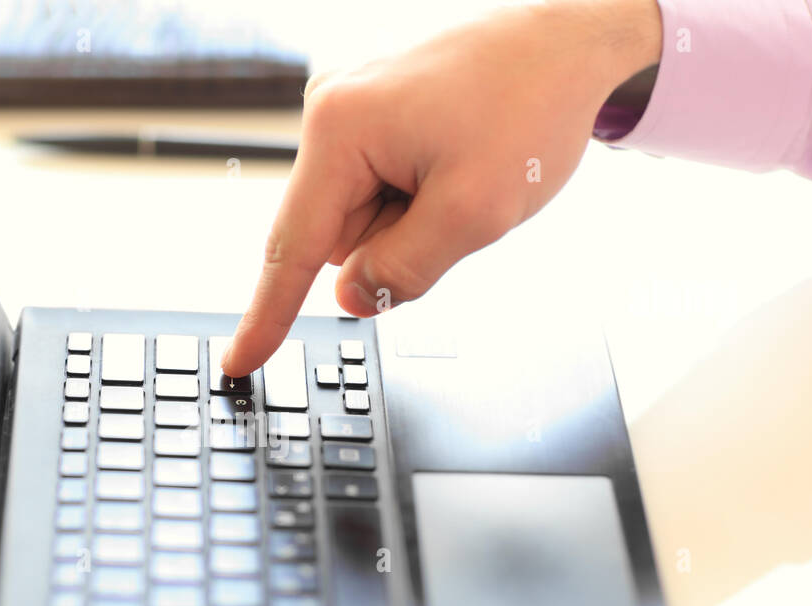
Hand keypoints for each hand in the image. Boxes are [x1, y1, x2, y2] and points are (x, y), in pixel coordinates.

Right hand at [221, 0, 661, 375]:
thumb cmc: (531, 102)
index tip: (240, 360)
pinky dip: (415, 195)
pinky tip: (454, 162)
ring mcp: (351, 106)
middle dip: (390, 242)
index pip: (292, 248)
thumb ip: (404, 270)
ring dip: (409, 218)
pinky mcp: (374, 111)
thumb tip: (352, 298)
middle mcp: (332, 109)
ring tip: (461, 172)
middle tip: (454, 207)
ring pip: (361, 215)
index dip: (268, 314)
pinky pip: (379, 186)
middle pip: (335, 234)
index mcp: (341, 128)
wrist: (571, 40)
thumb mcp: (474, 212)